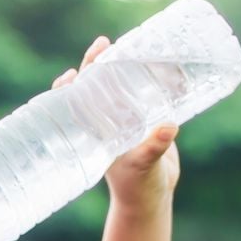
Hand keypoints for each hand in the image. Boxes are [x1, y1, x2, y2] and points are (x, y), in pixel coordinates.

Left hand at [52, 36, 180, 215]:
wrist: (153, 197)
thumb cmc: (139, 185)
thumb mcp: (144, 166)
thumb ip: (153, 148)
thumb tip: (168, 128)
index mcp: (98, 130)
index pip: (77, 103)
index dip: (71, 85)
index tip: (71, 73)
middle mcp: (109, 120)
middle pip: (98, 84)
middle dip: (99, 63)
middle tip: (105, 43)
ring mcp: (128, 117)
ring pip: (124, 84)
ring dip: (129, 64)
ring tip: (139, 44)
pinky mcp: (148, 117)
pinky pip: (150, 92)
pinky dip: (158, 78)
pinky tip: (169, 63)